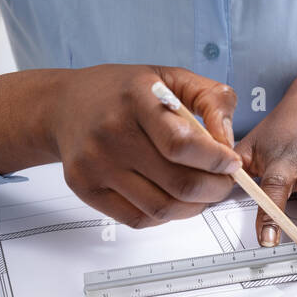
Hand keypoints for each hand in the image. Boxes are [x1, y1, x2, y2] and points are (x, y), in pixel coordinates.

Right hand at [0, 64, 240, 227]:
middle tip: (224, 184)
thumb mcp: (170, 77)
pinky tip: (172, 199)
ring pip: (162, 208)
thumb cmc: (122, 92)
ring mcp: (96, 166)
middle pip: (178, 183)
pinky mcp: (86, 190)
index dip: (216, 161)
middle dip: (214, 190)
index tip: (231, 163)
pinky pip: (139, 219)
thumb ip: (211, 99)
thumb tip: (228, 141)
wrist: (65, 106)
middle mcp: (112, 134)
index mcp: (136, 99)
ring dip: (194, 208)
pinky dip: (166, 216)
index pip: (182, 144)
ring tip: (202, 193)